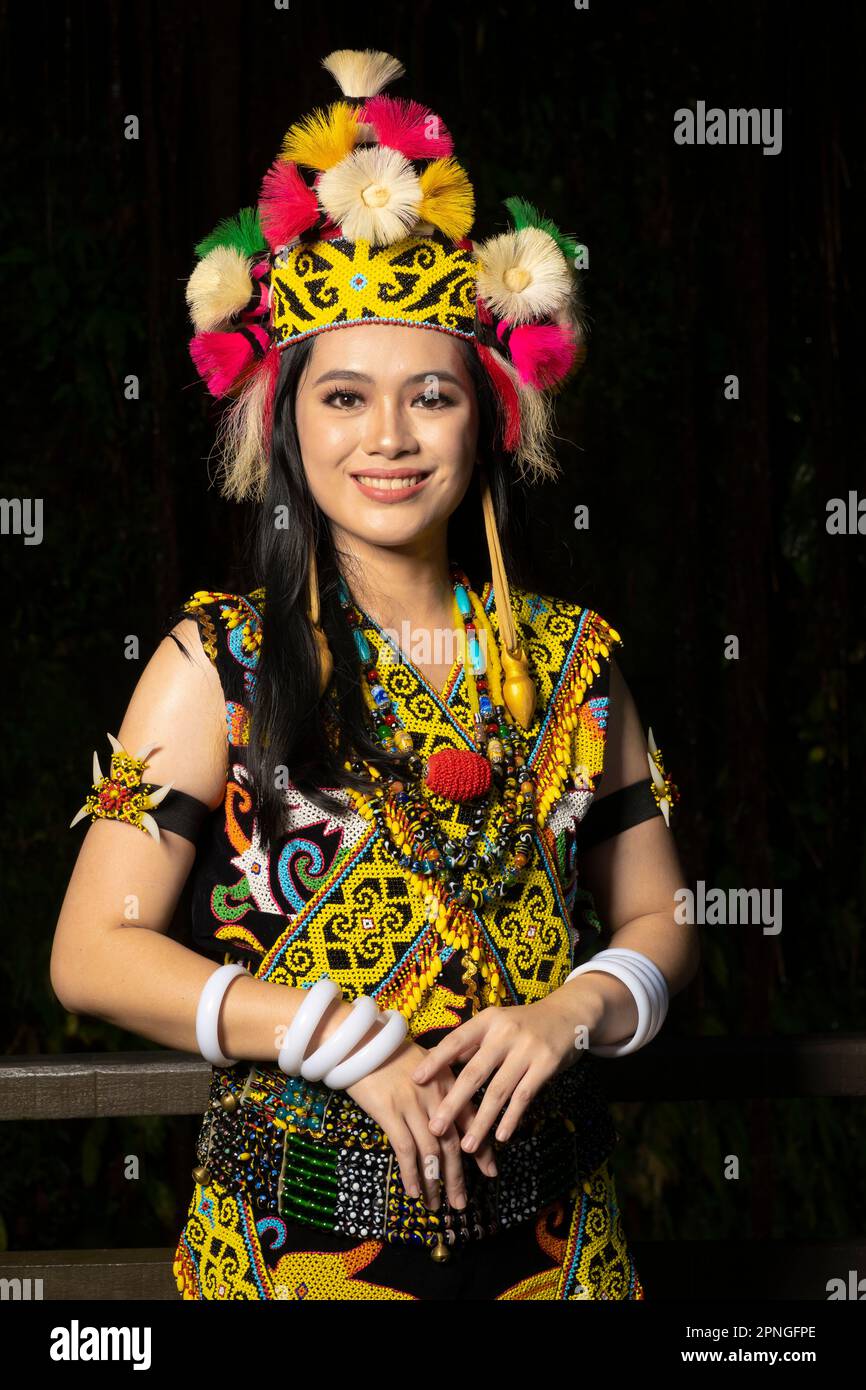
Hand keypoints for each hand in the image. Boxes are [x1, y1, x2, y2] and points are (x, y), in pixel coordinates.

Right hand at [344, 1035, 498, 1211]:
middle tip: (461, 1203)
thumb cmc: (391, 1054)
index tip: (490, 1172)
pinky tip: (414, 1192)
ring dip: (435, 1182)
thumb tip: (451, 1109)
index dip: (481, 1149)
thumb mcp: (426, 1063)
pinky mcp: (390, 1112)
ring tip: (436, 1206)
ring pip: (431, 1151)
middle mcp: (436, 1096)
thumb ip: (441, 1083)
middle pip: (453, 1143)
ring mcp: (413, 1105)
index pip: (471, 1121)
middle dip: (458, 1177)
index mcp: (448, 1083)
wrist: (361, 1043)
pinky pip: (405, 1149)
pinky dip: (412, 1173)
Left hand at [410, 981, 605, 1152]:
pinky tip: (500, 1137)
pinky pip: (524, 1096)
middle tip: (435, 1128)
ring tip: (466, 1145)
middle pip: (474, 1073)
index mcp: (488, 1020)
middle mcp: (505, 1032)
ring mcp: (527, 1048)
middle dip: (452, 1103)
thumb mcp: (497, 1024)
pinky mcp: (546, 1064)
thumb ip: (473, 1045)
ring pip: (498, 1091)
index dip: (436, 1061)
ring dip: (481, 1122)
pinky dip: (511, 1119)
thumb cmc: (524, 1024)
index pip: (456, 1041)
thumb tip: (438, 1066)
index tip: (415, 1080)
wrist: (569, 1014)